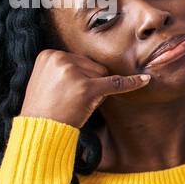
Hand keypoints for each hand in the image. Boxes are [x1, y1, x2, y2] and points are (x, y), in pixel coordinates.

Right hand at [18, 49, 151, 128]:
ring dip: (96, 91)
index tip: (66, 91)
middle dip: (90, 83)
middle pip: (93, 66)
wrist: (40, 129)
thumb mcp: (46, 79)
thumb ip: (65, 68)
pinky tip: (145, 80)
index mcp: (49, 54)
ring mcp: (74, 73)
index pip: (80, 60)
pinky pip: (116, 83)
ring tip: (74, 102)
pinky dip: (131, 83)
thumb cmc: (45, 108)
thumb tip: (96, 66)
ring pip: (103, 75)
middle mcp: (60, 59)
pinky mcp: (87, 88)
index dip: (81, 77)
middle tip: (70, 99)